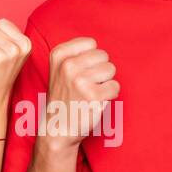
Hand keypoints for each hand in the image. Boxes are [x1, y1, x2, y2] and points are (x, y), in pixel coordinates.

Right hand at [43, 36, 118, 150]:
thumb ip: (76, 54)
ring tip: (91, 93)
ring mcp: (80, 81)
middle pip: (103, 55)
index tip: (80, 73)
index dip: (91, 58)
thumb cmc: (63, 98)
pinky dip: (110, 95)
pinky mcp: (94, 96)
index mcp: (59, 55)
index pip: (91, 43)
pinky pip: (115, 86)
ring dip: (105, 82)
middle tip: (87, 85)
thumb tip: (101, 47)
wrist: (57, 129)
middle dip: (100, 70)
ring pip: (111, 69)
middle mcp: (68, 66)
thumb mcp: (59, 69)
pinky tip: (96, 102)